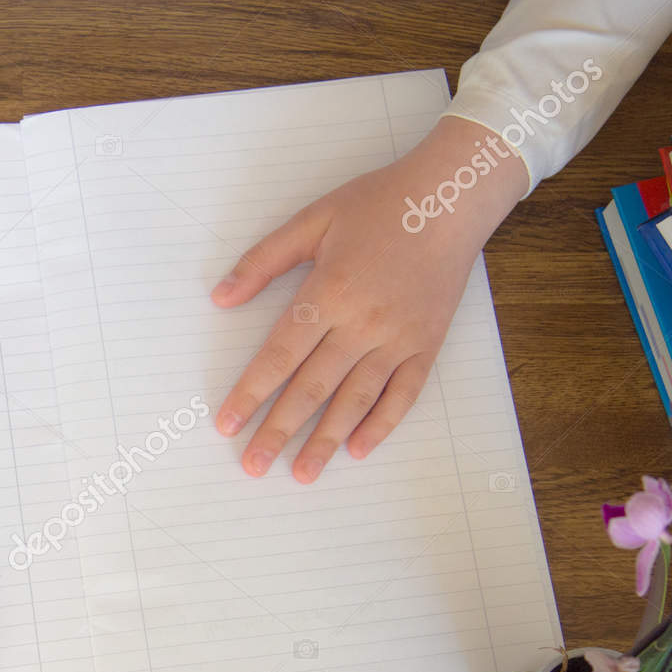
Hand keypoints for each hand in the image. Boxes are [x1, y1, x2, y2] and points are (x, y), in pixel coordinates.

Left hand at [211, 115, 526, 481]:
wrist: (451, 197)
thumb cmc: (378, 205)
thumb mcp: (313, 220)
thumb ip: (263, 261)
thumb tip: (220, 297)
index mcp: (329, 292)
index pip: (279, 356)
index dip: (250, 393)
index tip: (227, 425)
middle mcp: (363, 323)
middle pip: (312, 388)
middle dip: (278, 431)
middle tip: (253, 465)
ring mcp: (398, 338)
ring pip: (355, 401)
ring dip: (325, 441)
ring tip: (300, 474)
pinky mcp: (426, 345)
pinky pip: (403, 395)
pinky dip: (381, 425)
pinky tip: (358, 450)